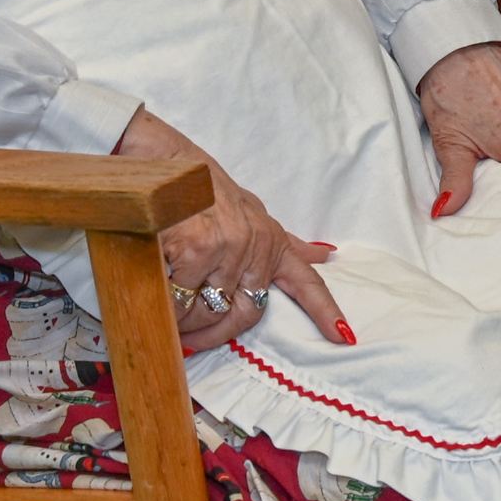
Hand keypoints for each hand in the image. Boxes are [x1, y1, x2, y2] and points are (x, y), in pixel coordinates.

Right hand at [113, 109, 347, 352]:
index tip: (343, 337)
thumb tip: (323, 254)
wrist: (164, 161)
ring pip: (208, 311)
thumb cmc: (201, 189)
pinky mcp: (198, 248)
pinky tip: (156, 287)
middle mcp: (256, 243)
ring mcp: (230, 246)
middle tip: (191, 339)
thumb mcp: (249, 211)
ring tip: (167, 305)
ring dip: (184, 319)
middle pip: (244, 314)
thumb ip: (282, 241)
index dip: (325, 311)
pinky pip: (181, 299)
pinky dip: (165, 303)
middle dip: (215, 333)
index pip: (306, 280)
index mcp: (270, 239)